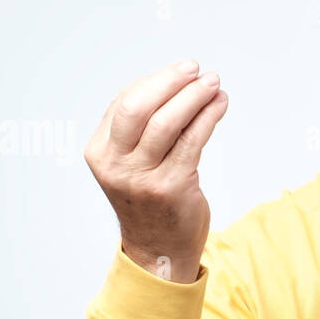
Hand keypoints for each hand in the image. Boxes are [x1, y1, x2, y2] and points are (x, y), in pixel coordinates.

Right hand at [84, 59, 228, 281]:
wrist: (159, 249)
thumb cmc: (149, 199)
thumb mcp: (129, 163)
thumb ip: (138, 130)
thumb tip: (172, 83)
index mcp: (99, 153)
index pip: (124, 103)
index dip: (155, 82)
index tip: (180, 71)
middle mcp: (117, 165)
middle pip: (140, 108)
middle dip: (170, 82)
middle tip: (195, 69)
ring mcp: (143, 178)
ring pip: (168, 122)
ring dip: (194, 97)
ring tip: (213, 83)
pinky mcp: (172, 187)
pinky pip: (193, 141)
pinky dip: (208, 117)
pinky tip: (219, 105)